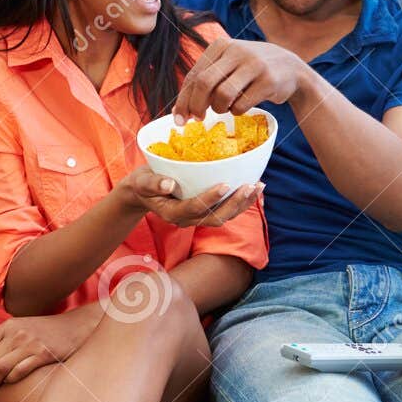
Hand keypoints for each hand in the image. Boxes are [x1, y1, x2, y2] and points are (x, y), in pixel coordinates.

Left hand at [0, 308, 102, 388]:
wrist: (74, 326)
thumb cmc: (46, 331)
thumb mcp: (21, 327)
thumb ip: (3, 339)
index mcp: (8, 326)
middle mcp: (16, 334)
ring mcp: (29, 344)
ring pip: (0, 368)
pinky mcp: (42, 354)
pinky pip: (18, 372)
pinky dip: (10, 380)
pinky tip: (9, 382)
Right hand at [116, 166, 262, 227]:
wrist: (144, 193)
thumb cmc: (144, 184)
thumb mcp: (142, 182)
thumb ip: (153, 184)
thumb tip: (169, 183)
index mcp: (173, 213)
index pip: (195, 208)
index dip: (210, 198)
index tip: (225, 184)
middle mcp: (189, 220)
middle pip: (215, 217)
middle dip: (234, 203)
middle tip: (249, 185)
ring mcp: (198, 218)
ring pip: (225, 216)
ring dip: (243, 203)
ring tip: (258, 186)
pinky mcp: (206, 212)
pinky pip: (227, 211)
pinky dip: (242, 201)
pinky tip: (255, 187)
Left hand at [174, 35, 307, 119]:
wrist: (292, 69)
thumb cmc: (251, 70)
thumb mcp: (229, 65)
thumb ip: (206, 81)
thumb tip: (179, 110)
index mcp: (221, 45)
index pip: (194, 75)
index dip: (183, 99)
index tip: (178, 118)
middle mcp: (237, 51)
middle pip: (203, 83)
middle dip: (196, 106)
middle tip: (197, 119)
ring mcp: (254, 64)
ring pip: (222, 95)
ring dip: (219, 109)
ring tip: (225, 108)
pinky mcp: (268, 80)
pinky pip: (242, 105)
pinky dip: (237, 111)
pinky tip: (242, 106)